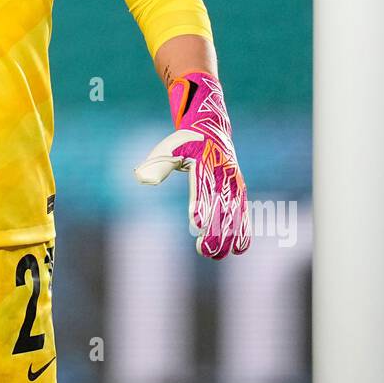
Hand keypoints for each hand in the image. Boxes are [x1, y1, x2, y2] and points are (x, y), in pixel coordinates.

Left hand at [133, 70, 250, 258]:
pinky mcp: (239, 190)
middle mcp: (221, 175)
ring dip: (226, 235)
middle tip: (203, 250)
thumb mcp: (169, 148)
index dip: (199, 206)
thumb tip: (140, 177)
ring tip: (217, 255)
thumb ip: (158, 164)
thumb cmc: (184, 141)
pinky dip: (243, 230)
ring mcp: (233, 183)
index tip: (195, 224)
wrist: (210, 127)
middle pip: (219, 206)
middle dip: (213, 229)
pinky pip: (243, 212)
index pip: (201, 189)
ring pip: (233, 213)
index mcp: (204, 165)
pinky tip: (240, 249)